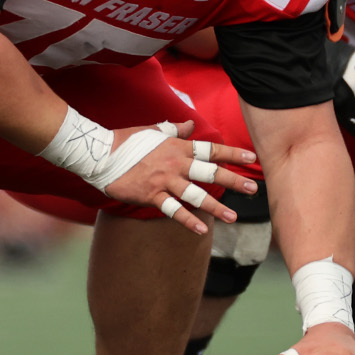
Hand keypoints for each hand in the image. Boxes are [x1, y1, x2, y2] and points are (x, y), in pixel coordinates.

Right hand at [97, 121, 256, 235]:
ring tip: (233, 217)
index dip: (232, 155)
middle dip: (234, 181)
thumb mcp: (153, 130)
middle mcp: (176, 163)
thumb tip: (190, 125)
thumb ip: (174, 129)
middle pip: (210, 173)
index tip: (251, 159)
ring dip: (216, 207)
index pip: (211, 150)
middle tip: (252, 189)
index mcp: (178, 146)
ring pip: (196, 195)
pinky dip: (188, 221)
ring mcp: (164, 181)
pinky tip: (202, 230)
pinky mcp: (152, 196)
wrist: (101, 155)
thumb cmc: (126, 140)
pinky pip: (174, 210)